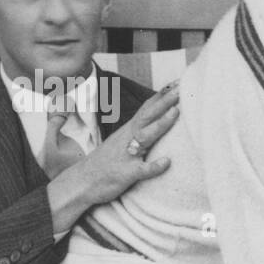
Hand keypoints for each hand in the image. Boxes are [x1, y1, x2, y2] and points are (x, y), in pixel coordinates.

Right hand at [47, 82, 179, 233]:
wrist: (81, 182)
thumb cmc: (107, 162)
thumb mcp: (123, 141)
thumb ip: (140, 130)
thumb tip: (158, 120)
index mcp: (129, 130)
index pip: (148, 108)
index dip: (163, 95)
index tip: (180, 81)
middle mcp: (128, 138)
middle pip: (149, 115)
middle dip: (166, 101)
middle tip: (182, 87)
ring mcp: (127, 155)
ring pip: (145, 137)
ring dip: (160, 124)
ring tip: (176, 112)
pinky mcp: (126, 174)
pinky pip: (141, 170)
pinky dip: (154, 166)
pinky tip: (167, 162)